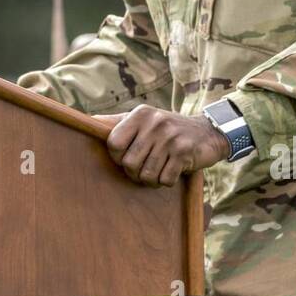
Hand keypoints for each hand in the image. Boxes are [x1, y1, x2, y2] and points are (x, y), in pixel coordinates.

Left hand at [94, 105, 227, 186]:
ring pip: (146, 174)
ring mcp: (170, 137)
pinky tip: (172, 170)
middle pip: (129, 163)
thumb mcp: (143, 120)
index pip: (113, 143)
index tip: (128, 157)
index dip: (118, 157)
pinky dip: (167, 181)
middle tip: (145, 167)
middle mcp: (154, 123)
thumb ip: (116, 122)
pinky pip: (164, 180)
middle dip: (135, 172)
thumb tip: (88, 121)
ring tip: (159, 169)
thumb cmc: (167, 130)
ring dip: (151, 179)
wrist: (207, 132)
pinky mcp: (185, 152)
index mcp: (140, 114)